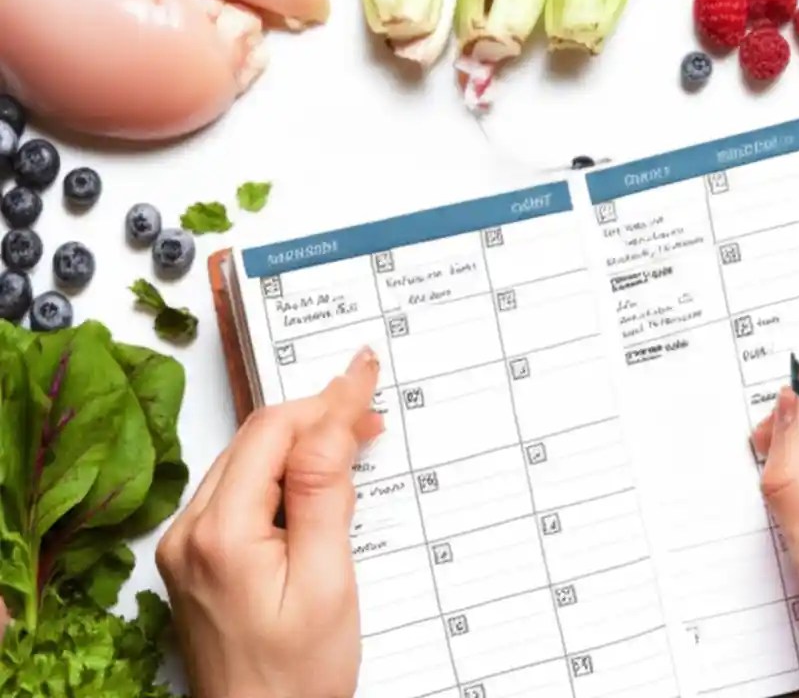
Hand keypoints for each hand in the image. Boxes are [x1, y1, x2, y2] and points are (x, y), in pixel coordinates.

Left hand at [157, 348, 383, 697]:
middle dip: (316, 417)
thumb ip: (323, 494)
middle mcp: (188, 532)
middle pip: (255, 440)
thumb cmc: (297, 677)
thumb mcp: (326, 582)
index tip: (365, 373)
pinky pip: (239, 492)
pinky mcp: (196, 559)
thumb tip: (332, 419)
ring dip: (300, 444)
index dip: (326, 399)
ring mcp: (186, 546)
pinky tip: (315, 484)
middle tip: (371, 410)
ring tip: (353, 440)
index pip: (273, 432)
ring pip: (247, 461)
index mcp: (219, 533)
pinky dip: (280, 476)